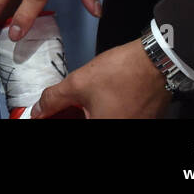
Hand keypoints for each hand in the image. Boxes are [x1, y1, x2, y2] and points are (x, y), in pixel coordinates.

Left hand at [33, 38, 171, 118]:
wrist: (155, 61)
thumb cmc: (123, 73)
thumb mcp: (78, 83)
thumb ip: (54, 99)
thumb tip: (38, 110)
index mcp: (103, 128)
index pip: (69, 126)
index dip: (57, 120)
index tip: (46, 116)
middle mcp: (119, 131)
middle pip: (85, 123)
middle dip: (71, 116)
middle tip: (62, 107)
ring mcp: (132, 127)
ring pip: (99, 120)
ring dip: (85, 114)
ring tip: (82, 100)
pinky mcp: (140, 121)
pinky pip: (114, 118)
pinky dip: (102, 113)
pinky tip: (96, 101)